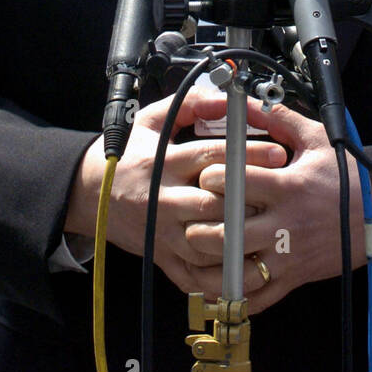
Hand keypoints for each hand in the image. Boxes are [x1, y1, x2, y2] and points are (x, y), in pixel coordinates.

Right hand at [64, 89, 287, 294]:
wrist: (91, 192)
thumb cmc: (129, 153)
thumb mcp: (152, 120)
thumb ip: (190, 104)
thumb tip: (224, 97)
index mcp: (164, 164)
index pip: (211, 158)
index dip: (247, 155)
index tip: (278, 154)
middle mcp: (164, 200)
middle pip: (213, 204)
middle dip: (249, 200)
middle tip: (280, 193)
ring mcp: (163, 233)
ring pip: (207, 243)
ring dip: (240, 239)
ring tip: (271, 229)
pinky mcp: (162, 256)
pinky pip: (195, 274)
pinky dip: (221, 274)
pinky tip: (245, 264)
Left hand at [187, 99, 365, 312]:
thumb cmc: (347, 175)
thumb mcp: (315, 139)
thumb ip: (278, 120)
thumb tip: (247, 101)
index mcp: (289, 188)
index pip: (240, 185)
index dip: (214, 179)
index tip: (204, 174)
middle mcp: (286, 225)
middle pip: (231, 234)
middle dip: (203, 226)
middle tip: (190, 215)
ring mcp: (288, 256)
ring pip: (238, 272)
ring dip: (211, 265)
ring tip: (195, 252)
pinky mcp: (293, 278)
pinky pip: (258, 298)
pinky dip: (232, 295)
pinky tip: (215, 285)